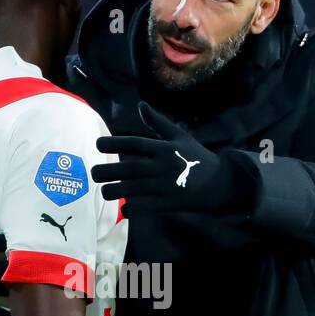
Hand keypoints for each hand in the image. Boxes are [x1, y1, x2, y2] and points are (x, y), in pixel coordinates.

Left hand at [94, 102, 255, 216]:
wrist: (221, 181)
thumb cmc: (197, 158)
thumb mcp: (180, 136)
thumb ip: (158, 123)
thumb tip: (140, 105)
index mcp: (163, 148)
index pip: (134, 143)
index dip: (114, 142)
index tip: (97, 144)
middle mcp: (162, 165)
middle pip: (130, 167)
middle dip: (109, 170)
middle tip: (93, 173)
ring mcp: (166, 185)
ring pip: (135, 188)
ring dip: (117, 190)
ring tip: (103, 192)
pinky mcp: (171, 202)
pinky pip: (149, 206)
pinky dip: (135, 208)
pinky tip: (124, 210)